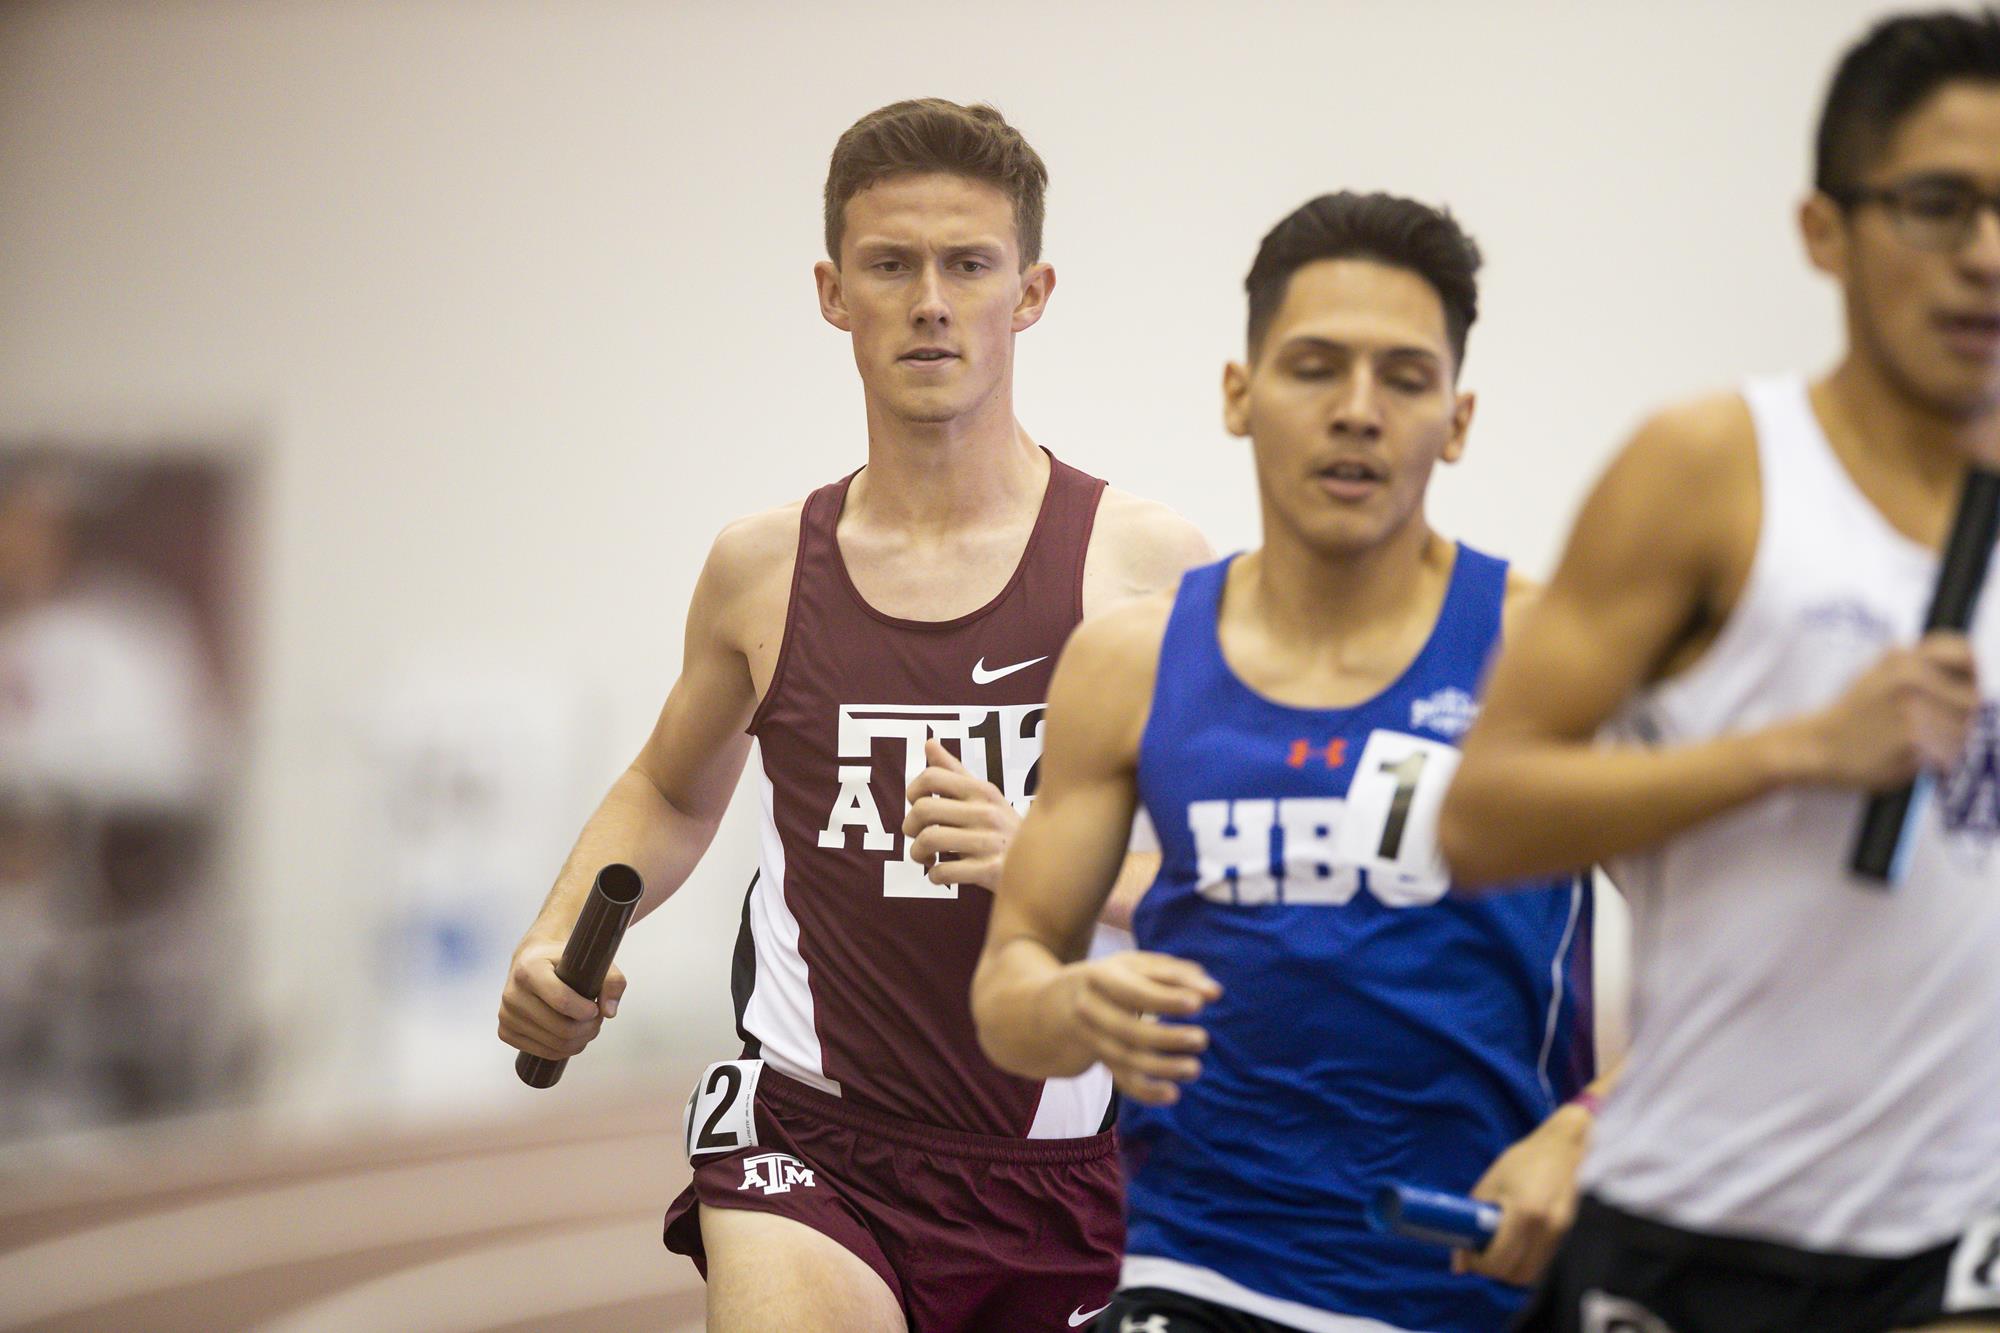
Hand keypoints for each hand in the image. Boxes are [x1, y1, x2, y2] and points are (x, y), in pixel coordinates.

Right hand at [497, 934, 625, 1060]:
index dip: (586, 1011)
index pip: (562, 1001)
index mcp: (529, 969)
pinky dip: (563, 1049)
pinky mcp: (505, 1032)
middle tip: (596, 1020)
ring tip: (586, 1026)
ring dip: (578, 1041)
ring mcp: (506, 1015)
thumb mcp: (592, 961)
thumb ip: (611, 981)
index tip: (596, 1009)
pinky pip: (542, 1053)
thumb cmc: (564, 962)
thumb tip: (609, 1012)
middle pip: (560, 1028)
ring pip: (554, 1044)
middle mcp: (512, 993)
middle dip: (588, 1029)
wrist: (533, 960)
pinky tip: (571, 1035)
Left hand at [902, 738, 1021, 890]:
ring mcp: (990, 842)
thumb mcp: (985, 796)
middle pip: (923, 809)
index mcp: (982, 790)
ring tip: (927, 857)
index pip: (932, 776)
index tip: (916, 805)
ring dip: (917, 853)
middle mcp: (986, 811)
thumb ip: (954, 772)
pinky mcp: (990, 871)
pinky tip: (941, 874)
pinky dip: (934, 876)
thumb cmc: (1004, 830)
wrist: (1044, 866)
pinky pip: (944, 871)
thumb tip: (929, 742)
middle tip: (917, 836)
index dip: (913, 791)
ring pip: (929, 840)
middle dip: (910, 826)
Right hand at [1059, 951, 1220, 1104]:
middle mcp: (1090, 1009)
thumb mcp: (1133, 965)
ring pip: (1125, 1060)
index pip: (1135, 990)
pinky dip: (1147, 1092)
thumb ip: (1174, 973)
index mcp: (1101, 976)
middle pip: (1127, 1030)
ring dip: (1162, 1068)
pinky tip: (1173, 1094)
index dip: (1167, 998)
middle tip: (1202, 1039)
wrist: (1052, 1004)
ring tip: (1195, 1068)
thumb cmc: (1111, 978)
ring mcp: (1092, 1038)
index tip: (1200, 1003)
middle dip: (1166, 1038)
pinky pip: (1121, 1081)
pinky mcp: (1100, 1061)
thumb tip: (1214, 992)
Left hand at [1453, 1102, 1590, 1285]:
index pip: (1499, 1260)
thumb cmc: (1522, 1160)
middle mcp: (1547, 1227)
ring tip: (1497, 1245)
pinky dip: (1525, 1259)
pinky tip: (1515, 1240)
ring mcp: (1561, 1233)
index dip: (1479, 1265)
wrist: (1565, 1147)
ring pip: (1531, 1273)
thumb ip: (1471, 1222)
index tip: (1467, 1255)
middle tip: (1480, 1254)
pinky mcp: (1568, 1234)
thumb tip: (1456, 1264)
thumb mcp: (1490, 1184)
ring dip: (1511, 1268)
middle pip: (1517, 1275)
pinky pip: (1542, 1261)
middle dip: (1495, 1270)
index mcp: (1525, 1211)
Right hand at [1778, 633, 1979, 789]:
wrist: (1818, 747)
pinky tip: (1913, 756)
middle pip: (1972, 700)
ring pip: (1964, 731)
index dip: (1970, 674)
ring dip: (1951, 742)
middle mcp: (1910, 679)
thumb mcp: (1879, 672)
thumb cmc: (1854, 713)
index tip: (1960, 688)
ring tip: (1921, 744)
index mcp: (1903, 658)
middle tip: (1936, 727)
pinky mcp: (1913, 742)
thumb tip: (1971, 666)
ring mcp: (1912, 710)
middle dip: (1961, 716)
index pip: (1965, 656)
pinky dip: (1937, 761)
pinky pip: (1948, 754)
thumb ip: (1920, 664)